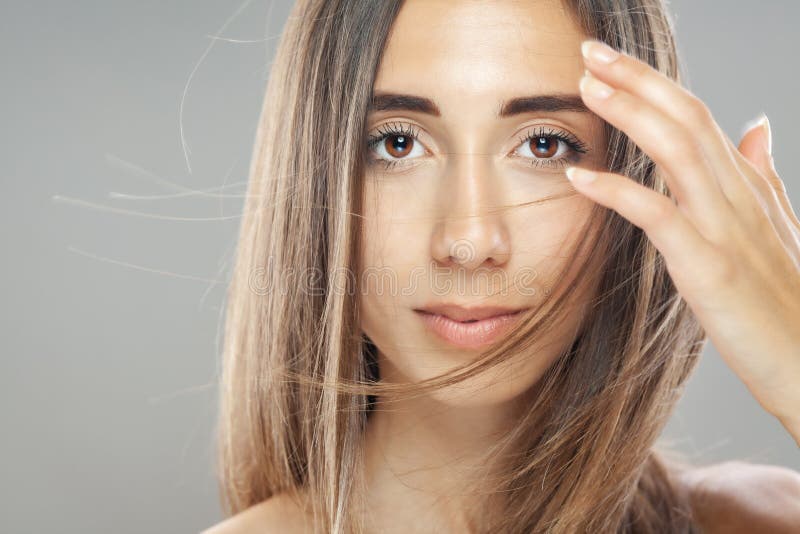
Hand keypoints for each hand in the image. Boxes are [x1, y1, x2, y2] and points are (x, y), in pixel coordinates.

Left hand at [565, 40, 799, 444]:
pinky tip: (578, 177)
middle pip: (686, 118)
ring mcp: (725, 228)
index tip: (614, 63)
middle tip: (590, 51)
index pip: (698, 117)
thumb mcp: (776, 228)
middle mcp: (738, 196)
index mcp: (746, 186)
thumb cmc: (787, 302)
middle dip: (637, 79)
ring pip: (677, 150)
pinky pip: (658, 216)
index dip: (656, 84)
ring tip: (586, 88)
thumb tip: (756, 126)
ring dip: (628, 113)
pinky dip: (616, 191)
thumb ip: (760, 175)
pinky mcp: (709, 265)